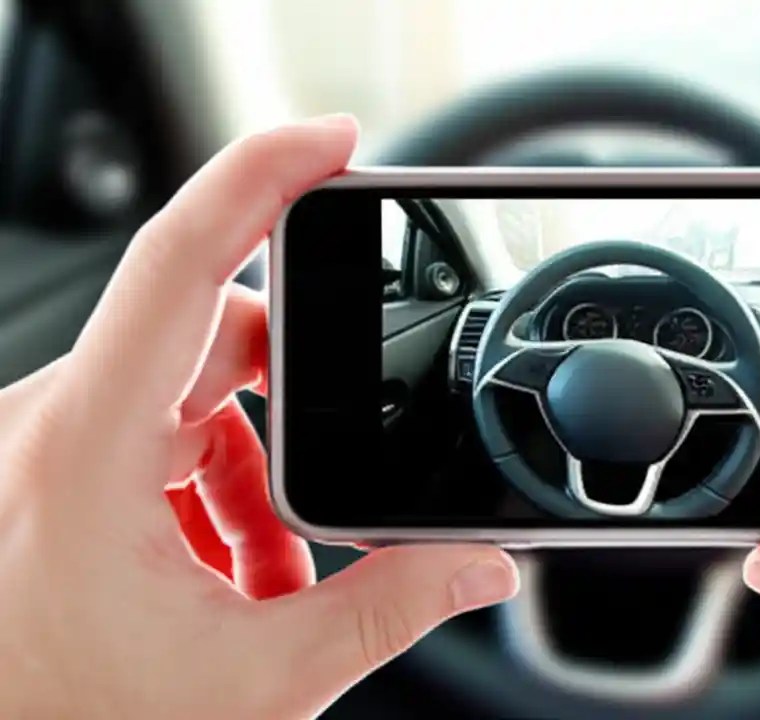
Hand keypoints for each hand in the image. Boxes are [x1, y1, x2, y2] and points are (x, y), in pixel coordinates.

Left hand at [0, 116, 518, 718]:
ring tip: (264, 575)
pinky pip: (152, 432)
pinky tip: (228, 574)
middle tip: (313, 510)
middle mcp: (48, 426)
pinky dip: (209, 487)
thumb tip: (481, 564)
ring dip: (251, 468)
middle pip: (211, 341)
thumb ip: (387, 611)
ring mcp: (42, 446)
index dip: (259, 178)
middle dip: (293, 411)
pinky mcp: (46, 470)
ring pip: (187, 393)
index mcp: (84, 451)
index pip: (178, 262)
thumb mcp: (254, 681)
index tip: (333, 143)